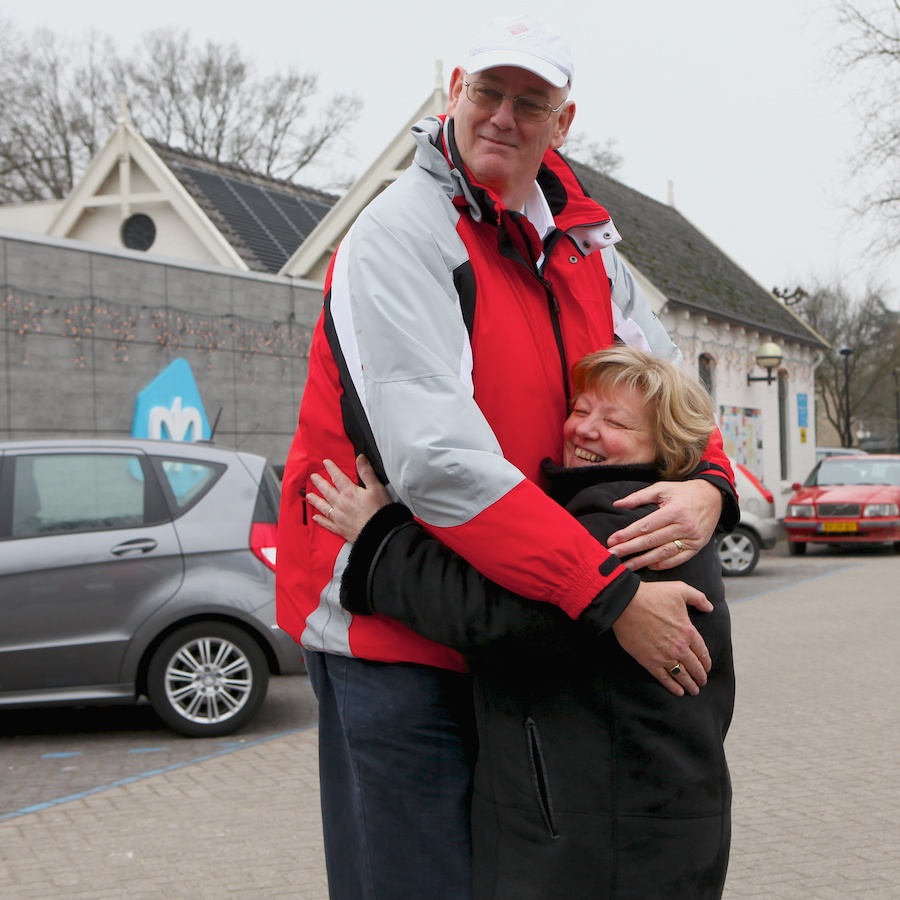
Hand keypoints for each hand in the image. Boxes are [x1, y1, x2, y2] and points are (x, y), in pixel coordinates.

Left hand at [308, 455, 390, 542]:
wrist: (379, 533)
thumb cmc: (380, 510)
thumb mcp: (377, 488)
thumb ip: (367, 472)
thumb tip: (360, 457)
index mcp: (349, 492)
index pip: (338, 477)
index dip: (331, 469)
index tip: (325, 462)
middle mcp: (340, 504)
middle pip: (327, 491)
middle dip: (319, 483)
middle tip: (312, 477)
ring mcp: (338, 517)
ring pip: (323, 506)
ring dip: (315, 500)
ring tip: (308, 495)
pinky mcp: (340, 529)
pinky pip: (327, 524)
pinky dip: (320, 520)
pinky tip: (315, 517)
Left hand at [606, 479, 722, 570]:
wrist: (713, 497)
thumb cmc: (684, 492)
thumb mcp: (662, 488)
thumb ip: (639, 496)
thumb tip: (617, 504)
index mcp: (674, 510)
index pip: (646, 526)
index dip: (627, 534)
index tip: (613, 540)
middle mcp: (684, 526)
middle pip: (652, 541)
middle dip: (630, 549)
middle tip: (613, 555)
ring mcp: (692, 538)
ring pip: (663, 553)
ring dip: (643, 561)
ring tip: (627, 565)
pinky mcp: (697, 547)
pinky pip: (678, 559)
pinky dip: (663, 564)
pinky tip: (649, 566)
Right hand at [611, 580, 713, 696]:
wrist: (626, 604)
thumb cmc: (652, 595)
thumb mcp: (679, 590)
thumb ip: (698, 598)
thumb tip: (709, 607)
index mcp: (688, 631)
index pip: (702, 652)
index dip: (706, 662)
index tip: (707, 668)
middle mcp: (679, 647)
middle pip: (694, 667)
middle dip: (700, 676)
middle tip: (702, 682)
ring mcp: (664, 656)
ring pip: (682, 675)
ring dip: (690, 685)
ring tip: (693, 690)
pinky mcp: (649, 661)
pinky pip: (664, 678)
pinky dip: (673, 687)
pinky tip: (678, 692)